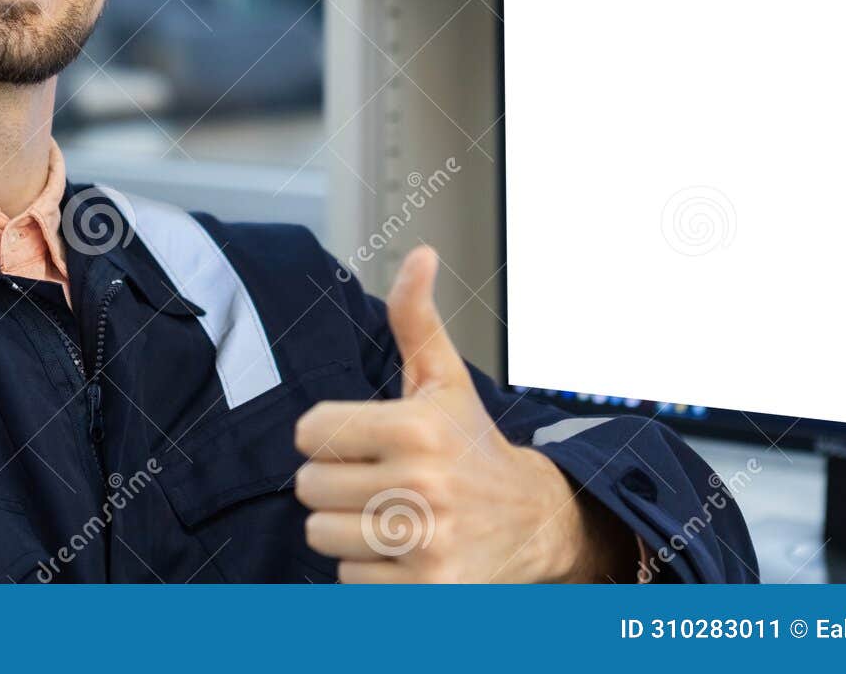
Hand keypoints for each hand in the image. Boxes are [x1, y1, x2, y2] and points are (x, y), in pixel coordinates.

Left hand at [294, 245, 635, 582]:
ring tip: (389, 517)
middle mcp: (422, 484)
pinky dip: (367, 574)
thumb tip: (418, 252)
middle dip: (333, 485)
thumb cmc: (472, 445)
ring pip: (322, 536)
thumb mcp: (444, 379)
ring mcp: (426, 542)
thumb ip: (416, 317)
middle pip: (309, 487)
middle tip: (376, 482)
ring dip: (348, 530)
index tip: (357, 442)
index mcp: (416, 426)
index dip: (326, 437)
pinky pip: (348, 582)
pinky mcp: (427, 593)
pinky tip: (402, 555)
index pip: (309, 432)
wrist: (536, 521)